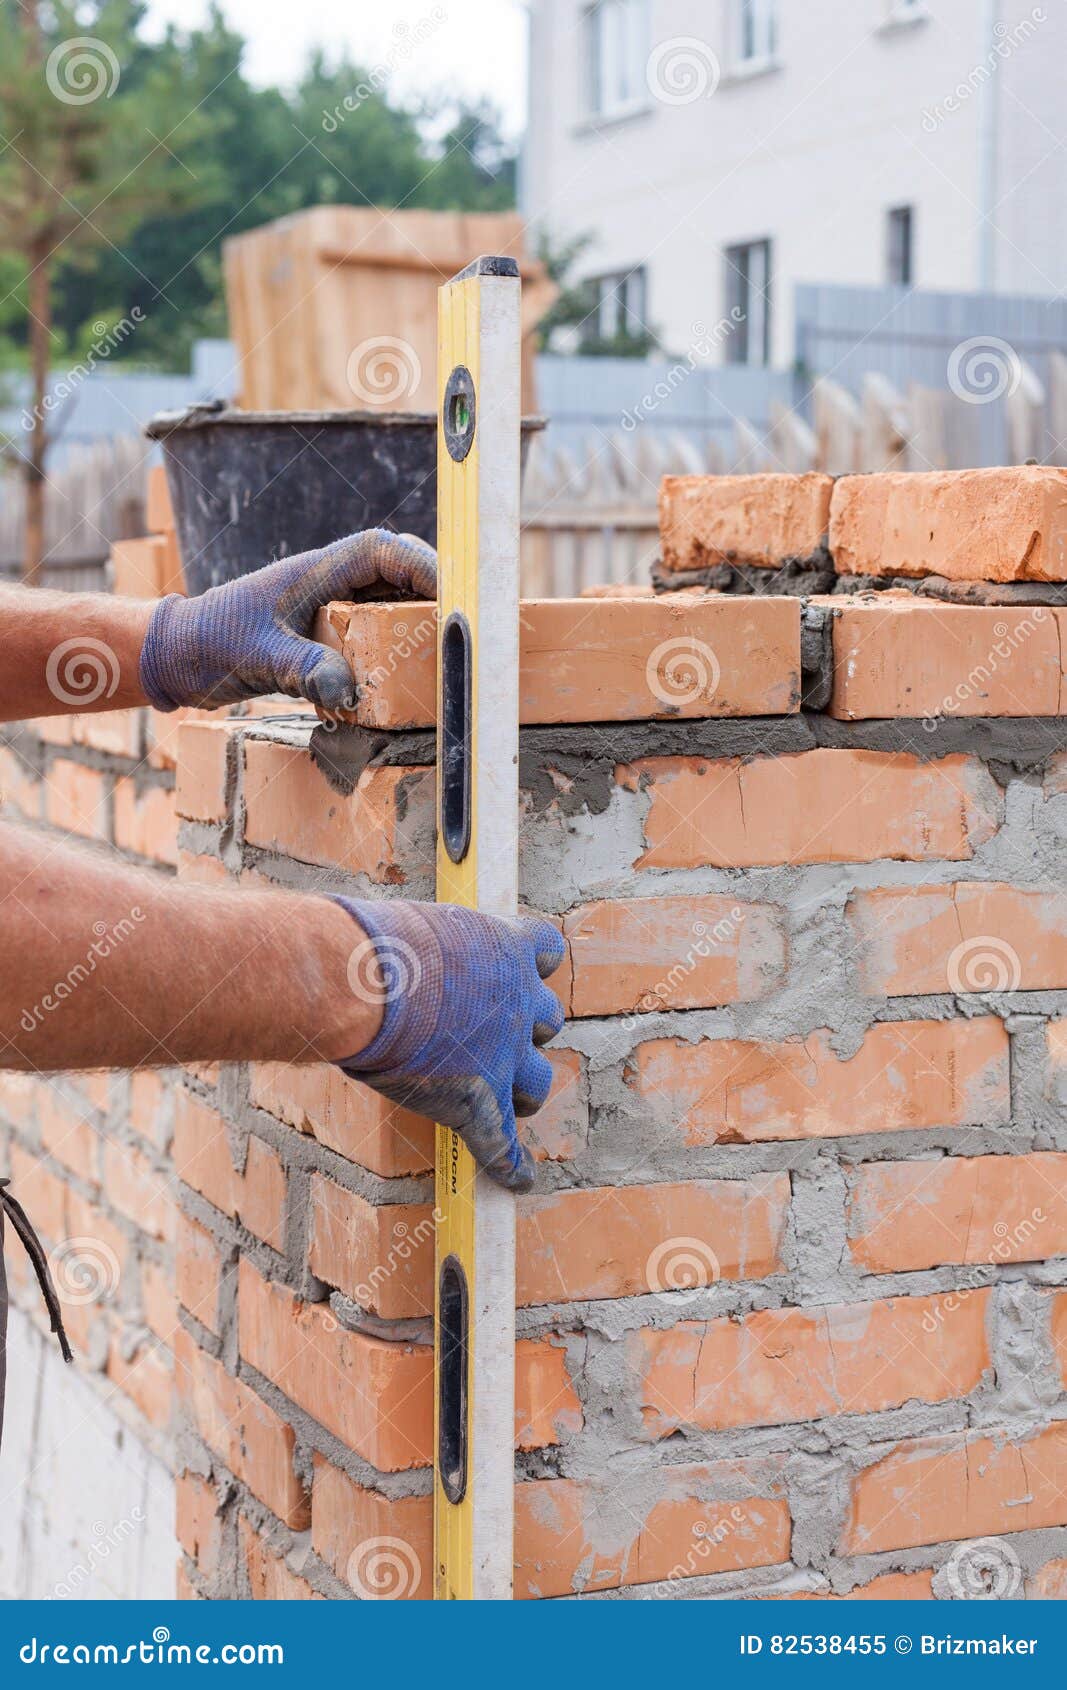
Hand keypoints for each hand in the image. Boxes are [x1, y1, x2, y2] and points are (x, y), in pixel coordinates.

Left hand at [138, 529, 435, 710]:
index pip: (382, 549)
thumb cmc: (213, 643)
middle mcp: (328, 582)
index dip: (423, 564)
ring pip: (388, 601)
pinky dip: (392, 646)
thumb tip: (349, 689)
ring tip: (443, 652)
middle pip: (397, 572)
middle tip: (461, 627)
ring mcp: (328, 607)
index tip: (453, 593)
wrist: (182, 655)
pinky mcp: (324, 633)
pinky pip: (371, 631)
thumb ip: (305, 669)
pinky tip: (404, 675)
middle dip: (432, 593)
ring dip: (415, 621)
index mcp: (317, 570)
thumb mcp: (260, 658)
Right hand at [332, 899, 565, 1192]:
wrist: (375, 988)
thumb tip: (396, 954)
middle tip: (498, 1033)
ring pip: (536, 1081)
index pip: (545, 950)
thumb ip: (430, 947)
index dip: (534, 962)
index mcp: (505, 950)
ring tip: (509, 1098)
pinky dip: (511, 1165)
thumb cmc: (382, 945)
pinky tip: (518, 1179)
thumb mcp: (417, 926)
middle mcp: (517, 1003)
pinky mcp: (482, 1103)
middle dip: (528, 1027)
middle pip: (546, 1020)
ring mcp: (504, 1058)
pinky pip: (504, 1144)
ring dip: (524, 1088)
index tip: (526, 966)